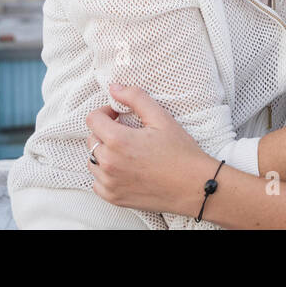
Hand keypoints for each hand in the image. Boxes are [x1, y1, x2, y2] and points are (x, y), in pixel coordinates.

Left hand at [85, 83, 214, 218]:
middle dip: (105, 131)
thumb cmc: (180, 152)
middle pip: (92, 139)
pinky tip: (125, 169)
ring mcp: (109, 183)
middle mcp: (108, 163)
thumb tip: (114, 88)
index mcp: (118, 140)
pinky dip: (105, 174)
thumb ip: (135, 98)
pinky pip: (97, 182)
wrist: (193, 186)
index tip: (118, 115)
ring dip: (104, 153)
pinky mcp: (114, 198)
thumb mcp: (161, 118)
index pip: (93, 119)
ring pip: (92, 161)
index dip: (105, 112)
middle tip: (127, 132)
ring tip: (126, 151)